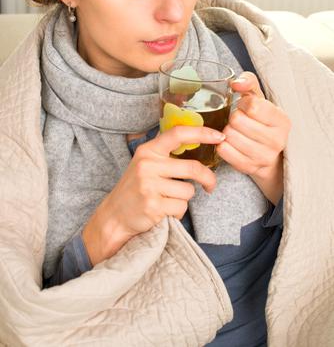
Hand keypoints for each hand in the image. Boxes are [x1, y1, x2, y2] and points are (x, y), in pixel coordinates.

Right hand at [82, 126, 223, 265]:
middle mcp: (148, 165)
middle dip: (208, 178)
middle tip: (210, 185)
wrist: (115, 215)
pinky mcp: (153, 206)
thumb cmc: (136, 187)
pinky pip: (181, 208)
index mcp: (148, 150)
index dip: (202, 133)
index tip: (220, 136)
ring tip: (168, 200)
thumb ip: (166, 153)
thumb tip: (197, 141)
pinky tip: (164, 211)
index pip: (178, 134)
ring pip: (189, 191)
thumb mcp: (145, 163)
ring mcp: (149, 186)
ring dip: (184, 199)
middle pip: (193, 168)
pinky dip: (178, 212)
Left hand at [216, 71, 290, 204]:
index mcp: (282, 120)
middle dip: (233, 118)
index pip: (253, 106)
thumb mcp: (259, 98)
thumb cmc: (260, 120)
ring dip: (227, 130)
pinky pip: (223, 150)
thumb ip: (248, 82)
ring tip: (235, 131)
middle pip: (237, 120)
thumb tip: (235, 84)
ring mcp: (264, 157)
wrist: (268, 154)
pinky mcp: (249, 168)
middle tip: (239, 121)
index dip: (242, 103)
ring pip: (229, 135)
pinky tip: (229, 142)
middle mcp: (277, 140)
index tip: (245, 107)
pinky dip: (222, 144)